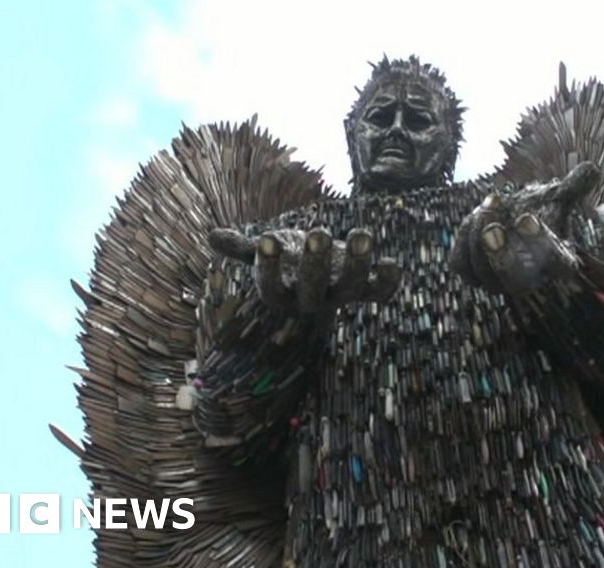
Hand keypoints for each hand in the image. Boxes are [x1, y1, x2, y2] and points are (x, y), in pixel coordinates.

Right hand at [208, 226, 400, 313]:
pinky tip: (391, 262)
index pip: (271, 287)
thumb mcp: (264, 251)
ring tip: (362, 233)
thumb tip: (212, 236)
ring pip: (349, 288)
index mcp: (281, 294)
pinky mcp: (366, 290)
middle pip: (312, 290)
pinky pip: (380, 293)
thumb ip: (242, 247)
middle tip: (317, 232)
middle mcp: (311, 300)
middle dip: (316, 262)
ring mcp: (340, 296)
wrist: (320, 275)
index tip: (267, 237)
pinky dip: (388, 281)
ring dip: (358, 263)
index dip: (269, 265)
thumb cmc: (287, 259)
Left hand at [451, 162, 601, 294]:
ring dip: (479, 240)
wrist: (515, 217)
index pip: (556, 263)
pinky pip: (461, 265)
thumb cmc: (542, 210)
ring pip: (483, 272)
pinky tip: (473, 216)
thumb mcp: (560, 196)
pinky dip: (464, 240)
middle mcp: (531, 280)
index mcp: (559, 263)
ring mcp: (498, 281)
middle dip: (501, 257)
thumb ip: (575, 185)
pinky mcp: (472, 273)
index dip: (540, 244)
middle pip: (516, 282)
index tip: (527, 218)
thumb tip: (591, 169)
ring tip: (488, 205)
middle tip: (493, 229)